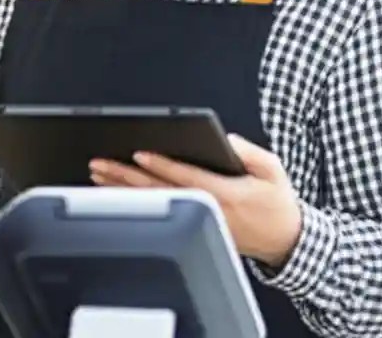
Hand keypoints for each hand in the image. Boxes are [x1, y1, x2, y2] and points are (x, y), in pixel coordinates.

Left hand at [90, 134, 301, 268]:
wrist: (284, 240)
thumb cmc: (276, 202)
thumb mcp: (273, 171)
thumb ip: (249, 152)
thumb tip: (224, 140)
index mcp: (226, 194)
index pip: (186, 176)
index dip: (161, 165)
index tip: (139, 153)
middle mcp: (206, 211)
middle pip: (159, 190)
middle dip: (127, 175)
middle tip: (101, 162)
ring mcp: (197, 223)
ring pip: (153, 204)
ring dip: (122, 189)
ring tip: (97, 174)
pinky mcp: (193, 229)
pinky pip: (158, 214)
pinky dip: (134, 202)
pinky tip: (115, 193)